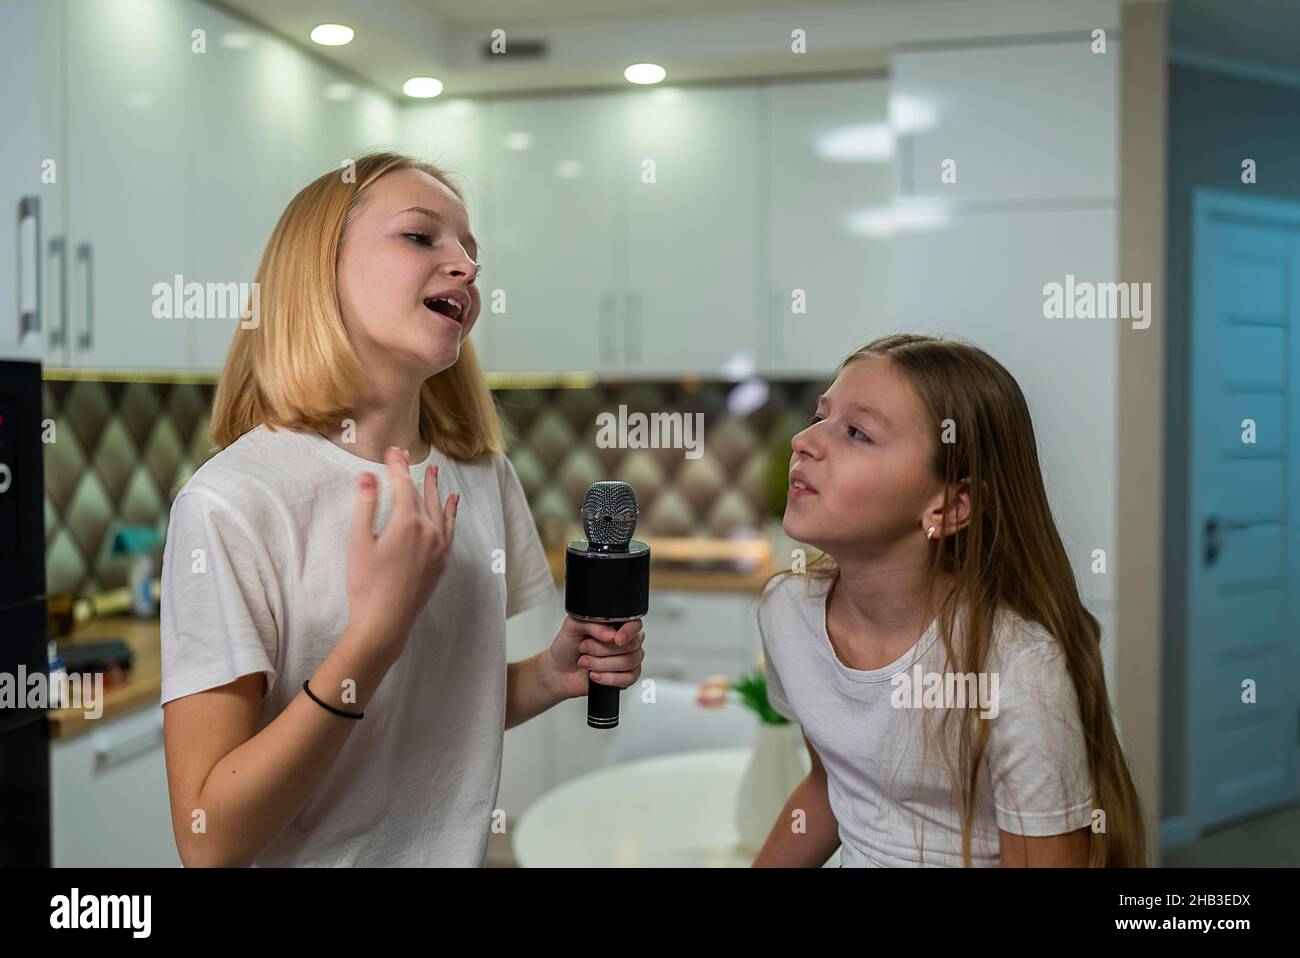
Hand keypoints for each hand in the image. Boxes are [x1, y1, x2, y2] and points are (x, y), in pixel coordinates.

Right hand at [344, 446, 458, 662]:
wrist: (385, 622)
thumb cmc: (366, 585)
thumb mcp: (358, 543)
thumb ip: (365, 506)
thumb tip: (367, 476)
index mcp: (406, 523)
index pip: (402, 485)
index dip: (396, 466)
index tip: (392, 451)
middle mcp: (428, 531)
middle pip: (420, 494)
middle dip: (412, 474)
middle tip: (406, 455)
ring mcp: (439, 546)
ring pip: (439, 509)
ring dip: (436, 489)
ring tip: (435, 472)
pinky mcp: (442, 560)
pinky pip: (450, 528)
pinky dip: (451, 512)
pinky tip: (452, 503)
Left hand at [544, 617, 644, 699]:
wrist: (560, 671)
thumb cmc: (567, 647)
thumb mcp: (573, 626)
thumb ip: (593, 624)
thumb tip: (611, 634)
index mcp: (616, 625)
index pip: (635, 624)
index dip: (628, 632)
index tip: (616, 639)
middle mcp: (624, 641)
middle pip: (631, 644)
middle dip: (603, 649)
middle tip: (585, 648)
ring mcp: (627, 660)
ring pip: (628, 662)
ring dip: (601, 664)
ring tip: (585, 662)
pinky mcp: (626, 678)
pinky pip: (627, 679)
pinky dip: (608, 678)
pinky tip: (594, 675)